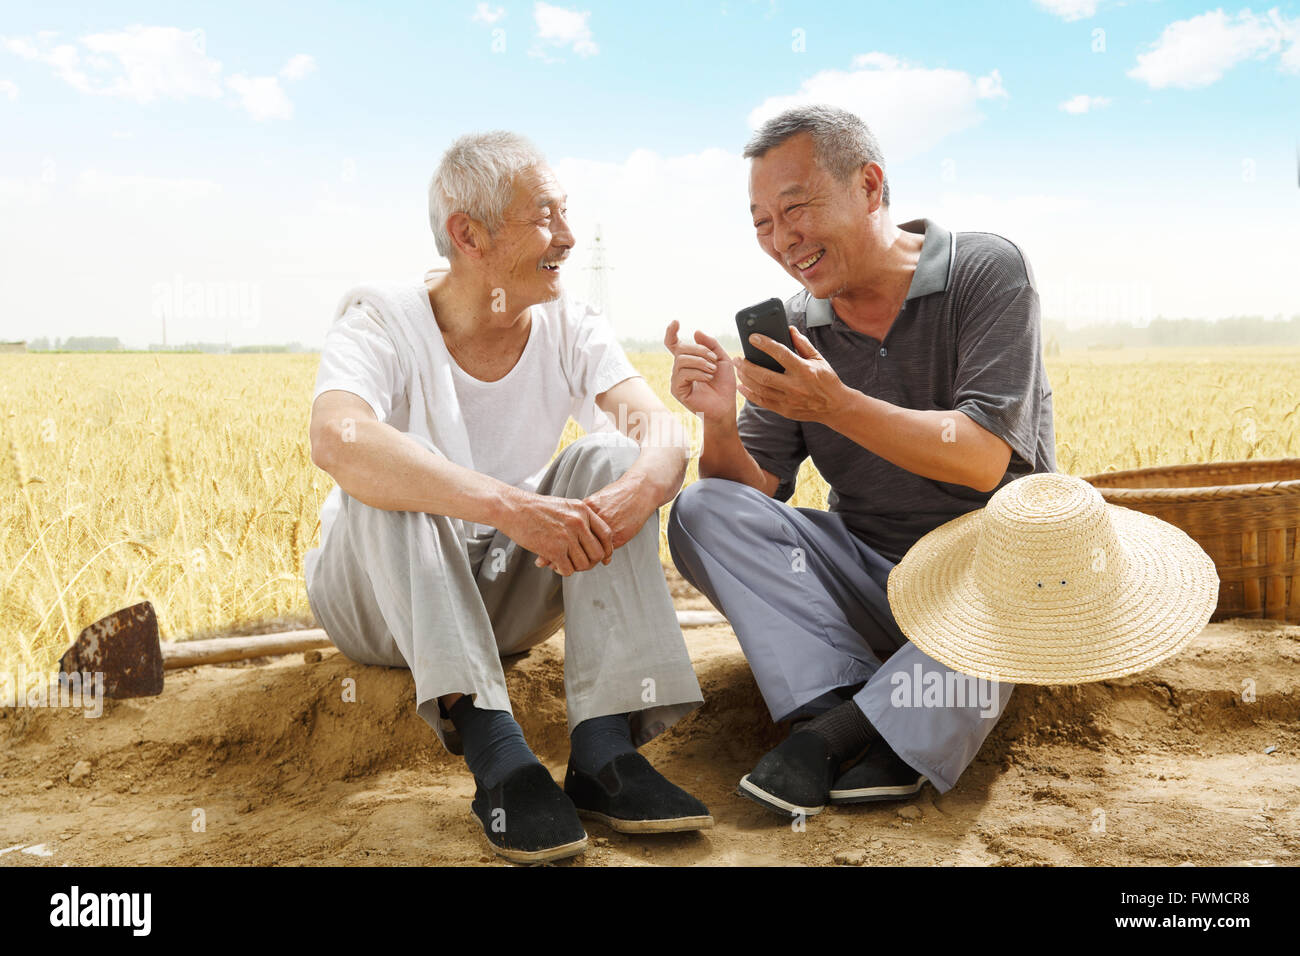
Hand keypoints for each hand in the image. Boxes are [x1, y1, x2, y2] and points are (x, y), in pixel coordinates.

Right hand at [501, 491, 613, 575]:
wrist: (514, 509)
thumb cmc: (536, 508)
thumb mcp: (565, 506)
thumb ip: (580, 519)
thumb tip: (591, 537)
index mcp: (583, 511)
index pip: (606, 534)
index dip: (607, 548)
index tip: (604, 557)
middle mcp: (578, 523)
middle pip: (597, 553)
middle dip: (590, 562)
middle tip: (579, 562)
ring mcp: (567, 537)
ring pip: (583, 564)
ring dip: (575, 567)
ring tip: (564, 563)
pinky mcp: (554, 550)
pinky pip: (568, 569)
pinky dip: (563, 570)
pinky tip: (555, 564)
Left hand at [535, 475, 655, 571]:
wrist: (638, 491)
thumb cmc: (615, 495)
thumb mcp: (593, 501)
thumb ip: (579, 514)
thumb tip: (559, 523)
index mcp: (583, 509)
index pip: (561, 528)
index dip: (549, 542)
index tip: (541, 555)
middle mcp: (591, 519)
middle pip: (569, 542)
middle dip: (557, 556)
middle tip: (549, 565)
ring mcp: (603, 528)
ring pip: (584, 551)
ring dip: (575, 562)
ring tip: (568, 567)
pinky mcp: (616, 535)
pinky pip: (602, 552)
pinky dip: (595, 560)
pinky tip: (588, 563)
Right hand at [664, 320, 736, 423]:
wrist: (725, 406)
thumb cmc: (724, 385)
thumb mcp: (722, 359)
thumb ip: (711, 344)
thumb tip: (695, 332)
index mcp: (688, 360)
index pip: (673, 344)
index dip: (671, 332)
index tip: (676, 322)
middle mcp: (679, 369)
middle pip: (681, 349)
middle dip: (700, 351)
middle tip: (714, 361)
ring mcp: (676, 379)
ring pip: (682, 360)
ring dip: (701, 363)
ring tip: (712, 371)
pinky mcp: (677, 390)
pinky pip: (683, 374)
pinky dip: (698, 374)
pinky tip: (708, 379)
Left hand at [734, 327, 845, 422]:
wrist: (835, 407)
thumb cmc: (827, 380)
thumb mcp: (819, 359)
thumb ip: (803, 344)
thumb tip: (790, 330)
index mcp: (805, 370)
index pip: (781, 354)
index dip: (765, 344)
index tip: (752, 337)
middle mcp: (795, 386)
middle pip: (764, 375)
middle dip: (747, 366)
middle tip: (737, 358)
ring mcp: (789, 400)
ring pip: (760, 389)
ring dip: (746, 378)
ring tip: (739, 369)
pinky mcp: (785, 410)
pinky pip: (763, 402)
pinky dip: (750, 394)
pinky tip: (742, 386)